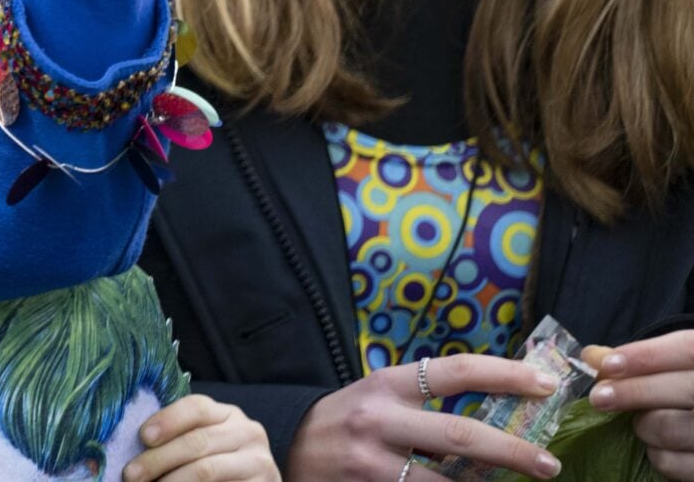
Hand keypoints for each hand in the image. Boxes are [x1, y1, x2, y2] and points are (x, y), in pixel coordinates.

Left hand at [123, 395, 276, 481]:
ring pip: (206, 469)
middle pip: (197, 441)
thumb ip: (180, 434)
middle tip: (131, 474)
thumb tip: (136, 441)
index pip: (197, 408)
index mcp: (229, 415)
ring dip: (172, 481)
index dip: (168, 420)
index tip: (143, 437)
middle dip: (158, 459)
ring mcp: (259, 462)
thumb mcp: (205, 439)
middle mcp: (249, 433)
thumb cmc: (218, 459)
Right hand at [287, 355, 561, 479]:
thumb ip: (424, 401)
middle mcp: (379, 421)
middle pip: (458, 435)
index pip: (454, 372)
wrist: (285, 450)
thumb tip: (498, 408)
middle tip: (549, 464)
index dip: (504, 374)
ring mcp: (372, 464)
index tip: (546, 384)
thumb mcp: (379, 397)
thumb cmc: (346, 421)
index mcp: (386, 385)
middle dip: (512, 451)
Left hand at [589, 333, 693, 477]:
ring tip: (637, 422)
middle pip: (685, 390)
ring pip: (673, 428)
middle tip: (598, 397)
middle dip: (635, 392)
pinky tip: (654, 445)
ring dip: (643, 425)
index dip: (647, 355)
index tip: (608, 364)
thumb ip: (640, 360)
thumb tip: (591, 358)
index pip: (687, 349)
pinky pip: (674, 463)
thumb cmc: (682, 386)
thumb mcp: (671, 366)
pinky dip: (656, 454)